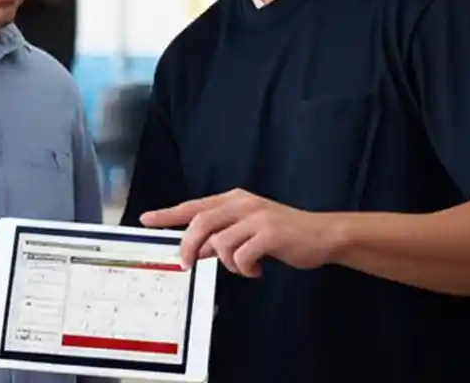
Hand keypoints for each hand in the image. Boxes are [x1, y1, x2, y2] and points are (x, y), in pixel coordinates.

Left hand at [139, 188, 340, 277]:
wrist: (322, 234)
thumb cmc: (283, 234)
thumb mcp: (248, 229)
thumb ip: (222, 235)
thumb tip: (199, 249)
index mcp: (234, 200)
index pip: (193, 206)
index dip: (168, 214)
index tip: (147, 219)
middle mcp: (242, 204)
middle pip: (200, 223)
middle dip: (189, 247)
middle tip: (187, 264)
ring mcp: (256, 217)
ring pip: (219, 244)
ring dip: (227, 263)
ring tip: (244, 267)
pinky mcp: (269, 234)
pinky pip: (241, 257)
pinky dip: (244, 269)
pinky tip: (257, 270)